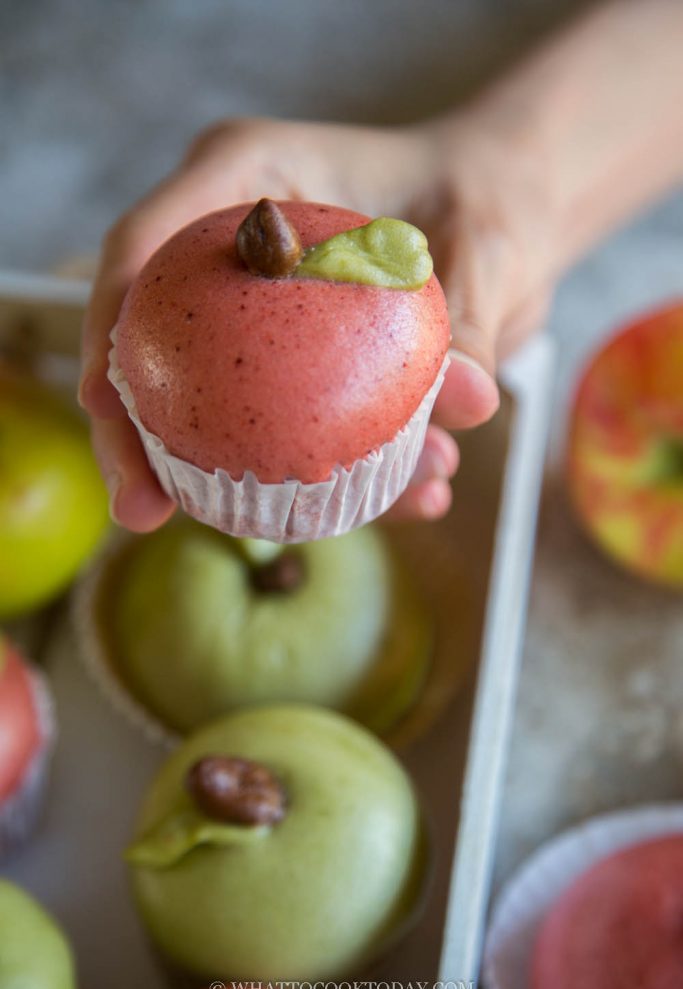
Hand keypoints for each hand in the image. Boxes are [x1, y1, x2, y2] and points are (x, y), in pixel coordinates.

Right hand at [80, 115, 552, 530]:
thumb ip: (474, 320)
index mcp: (256, 178)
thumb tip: (465, 403)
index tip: (104, 405)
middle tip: (140, 510)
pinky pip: (302, 431)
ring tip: (322, 527)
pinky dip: (346, 478)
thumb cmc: (490, 194)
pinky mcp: (308, 366)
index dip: (111, 323)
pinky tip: (410, 502)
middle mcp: (244, 250)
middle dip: (142, 433)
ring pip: (222, 403)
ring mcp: (270, 314)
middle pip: (160, 338)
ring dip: (252, 480)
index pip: (148, 242)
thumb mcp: (492, 245)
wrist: (509, 215)